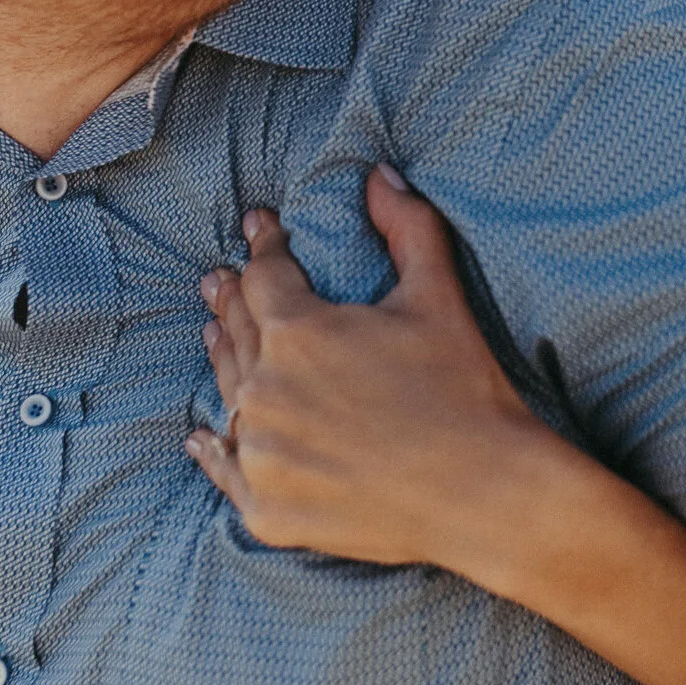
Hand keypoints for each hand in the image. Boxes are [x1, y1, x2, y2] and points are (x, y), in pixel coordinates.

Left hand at [187, 167, 561, 576]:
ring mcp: (262, 456)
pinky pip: (226, 472)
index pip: (263, 274)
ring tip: (214, 336)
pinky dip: (212, 451)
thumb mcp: (438, 296)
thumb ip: (406, 227)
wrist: (484, 494)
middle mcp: (264, 392)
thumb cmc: (464, 389)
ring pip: (229, 397)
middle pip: (236, 332)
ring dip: (222, 361)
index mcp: (298, 333)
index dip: (263, 244)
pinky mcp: (267, 509)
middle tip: (217, 279)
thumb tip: (379, 175)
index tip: (257, 225)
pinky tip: (202, 437)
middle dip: (230, 298)